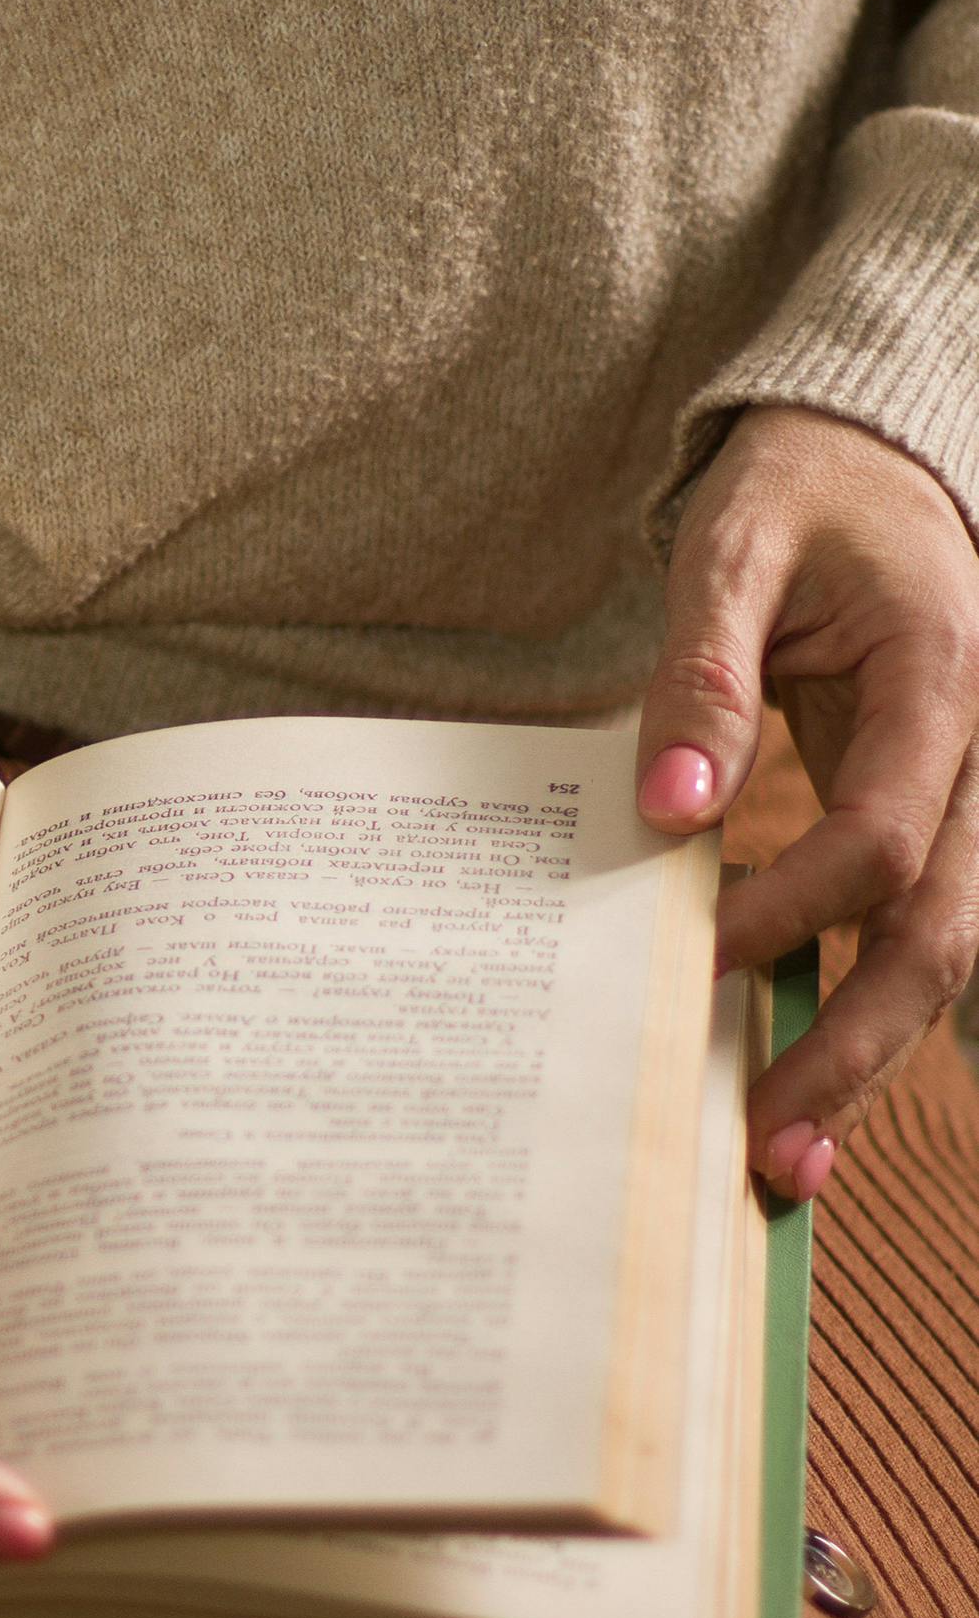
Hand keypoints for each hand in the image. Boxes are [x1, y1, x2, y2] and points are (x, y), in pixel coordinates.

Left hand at [636, 407, 978, 1196]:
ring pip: (951, 949)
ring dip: (871, 1053)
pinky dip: (864, 1008)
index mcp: (948, 676)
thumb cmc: (801, 492)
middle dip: (860, 1044)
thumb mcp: (734, 547)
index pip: (886, 832)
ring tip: (785, 1157)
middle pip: (947, 929)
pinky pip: (919, 928)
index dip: (793, 907)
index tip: (691, 954)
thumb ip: (701, 672)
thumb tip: (667, 813)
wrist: (874, 461)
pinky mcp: (945, 822)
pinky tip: (800, 1086)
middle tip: (769, 1145)